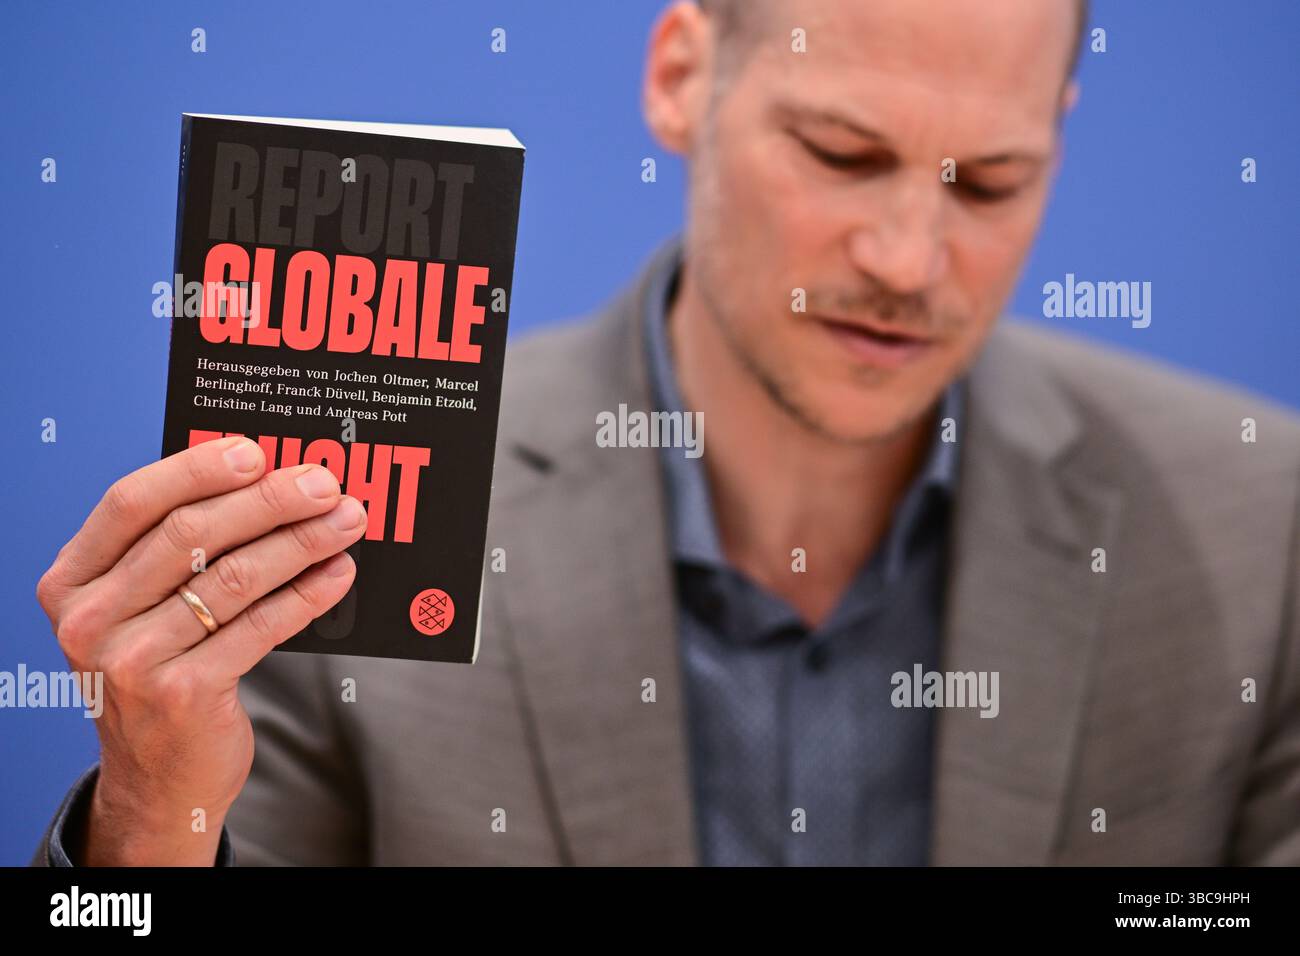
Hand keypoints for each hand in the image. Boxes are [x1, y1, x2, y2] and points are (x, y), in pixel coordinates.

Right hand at [36, 436, 366, 864]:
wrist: (158, 780)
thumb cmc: (161, 672)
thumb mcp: (142, 610)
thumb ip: (178, 551)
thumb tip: (263, 481)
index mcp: (72, 581)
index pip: (132, 502)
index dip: (197, 469)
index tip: (256, 452)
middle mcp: (90, 619)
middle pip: (191, 535)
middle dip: (268, 501)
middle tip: (323, 484)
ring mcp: (132, 660)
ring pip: (234, 578)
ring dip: (301, 542)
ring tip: (346, 521)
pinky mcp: (183, 693)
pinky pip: (260, 627)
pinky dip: (307, 594)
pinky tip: (338, 573)